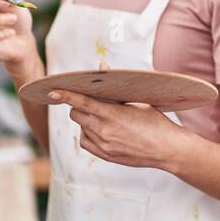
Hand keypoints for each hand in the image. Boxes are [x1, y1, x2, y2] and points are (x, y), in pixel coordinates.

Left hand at [48, 89, 189, 169]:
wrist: (167, 149)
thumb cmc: (156, 122)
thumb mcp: (137, 100)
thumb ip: (115, 86)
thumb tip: (101, 65)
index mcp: (112, 114)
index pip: (81, 102)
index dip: (65, 95)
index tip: (52, 90)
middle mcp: (104, 131)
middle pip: (77, 115)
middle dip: (80, 106)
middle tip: (92, 102)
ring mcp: (104, 145)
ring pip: (81, 128)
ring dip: (86, 120)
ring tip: (103, 117)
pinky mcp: (106, 156)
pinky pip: (85, 142)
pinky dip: (88, 134)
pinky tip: (100, 130)